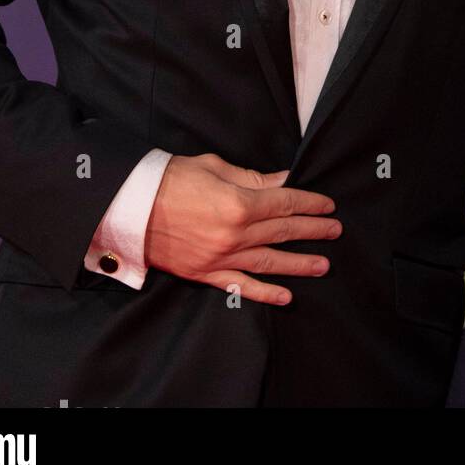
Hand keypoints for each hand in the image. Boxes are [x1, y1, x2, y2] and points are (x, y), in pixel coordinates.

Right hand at [145, 153, 340, 304]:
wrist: (129, 207)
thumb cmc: (171, 179)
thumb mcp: (215, 167)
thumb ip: (253, 178)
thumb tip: (283, 182)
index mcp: (239, 203)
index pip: (286, 204)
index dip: (310, 204)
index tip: (328, 206)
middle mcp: (234, 234)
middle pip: (283, 231)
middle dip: (313, 231)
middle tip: (335, 231)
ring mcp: (220, 257)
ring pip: (269, 262)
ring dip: (299, 264)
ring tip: (323, 265)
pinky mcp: (204, 273)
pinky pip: (239, 286)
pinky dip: (264, 293)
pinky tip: (285, 296)